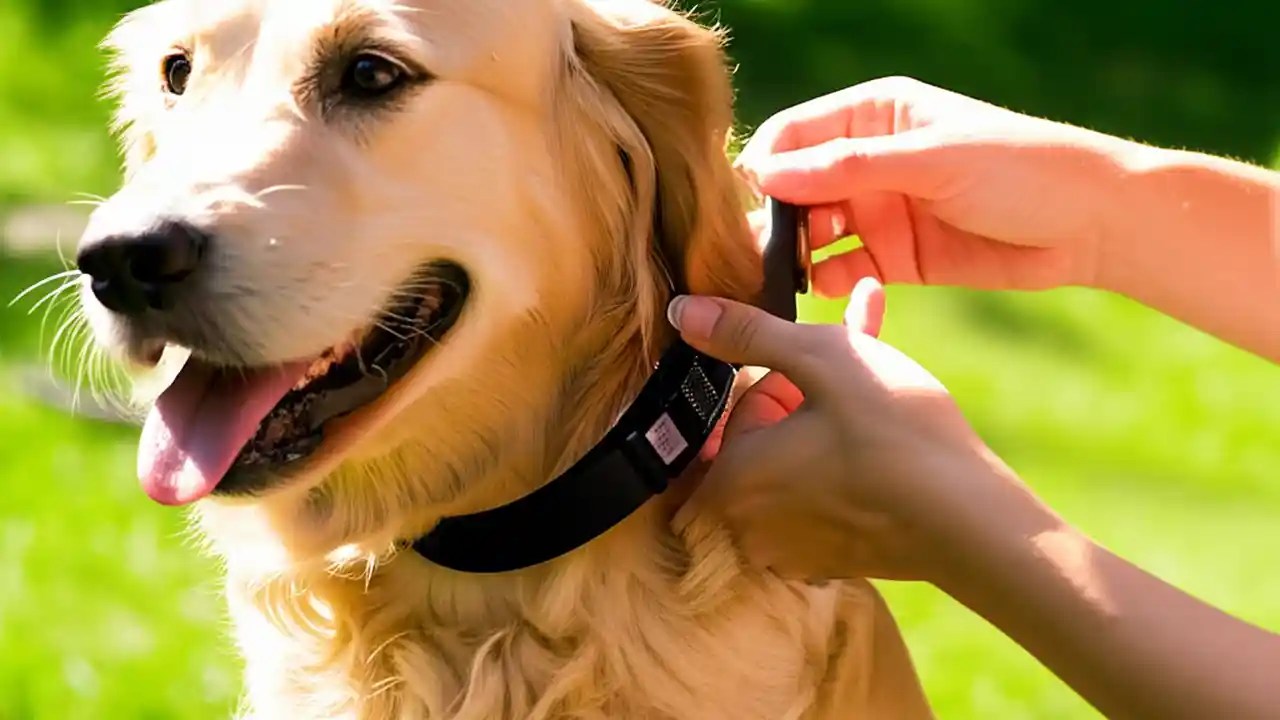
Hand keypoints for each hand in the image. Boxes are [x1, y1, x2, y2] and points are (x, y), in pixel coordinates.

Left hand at [668, 279, 1044, 582]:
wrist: (971, 522)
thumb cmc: (894, 433)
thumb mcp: (820, 357)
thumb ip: (745, 331)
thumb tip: (681, 310)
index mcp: (729, 482)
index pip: (739, 407)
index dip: (786, 373)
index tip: (829, 356)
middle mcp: (747, 526)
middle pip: (769, 433)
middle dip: (813, 385)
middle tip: (861, 347)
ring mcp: (790, 551)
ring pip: (802, 459)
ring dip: (836, 413)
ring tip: (885, 369)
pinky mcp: (832, 561)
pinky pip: (826, 496)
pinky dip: (850, 460)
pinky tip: (893, 429)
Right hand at [736, 75, 1142, 295]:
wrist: (1091, 225)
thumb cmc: (1021, 169)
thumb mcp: (932, 160)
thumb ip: (848, 167)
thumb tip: (766, 173)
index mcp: (873, 116)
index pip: (793, 135)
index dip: (766, 165)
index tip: (752, 200)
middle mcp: (867, 162)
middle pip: (794, 188)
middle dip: (776, 216)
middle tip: (764, 249)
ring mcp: (880, 211)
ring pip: (813, 233)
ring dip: (796, 252)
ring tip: (789, 273)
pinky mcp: (896, 257)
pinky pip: (844, 270)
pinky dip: (829, 281)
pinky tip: (830, 287)